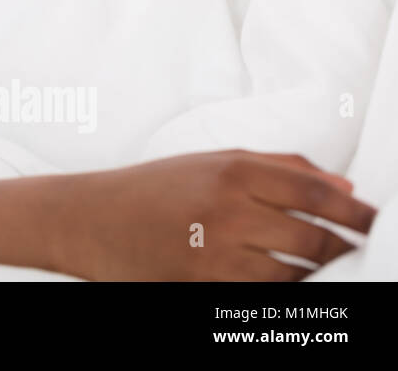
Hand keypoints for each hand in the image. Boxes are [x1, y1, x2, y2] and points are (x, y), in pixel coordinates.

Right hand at [56, 149, 377, 280]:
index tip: (375, 222)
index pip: (317, 193)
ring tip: (326, 274)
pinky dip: (280, 293)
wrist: (88, 218)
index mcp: (232, 170)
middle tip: (359, 253)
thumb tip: (341, 185)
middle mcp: (227, 208)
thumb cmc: (150, 188)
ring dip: (316, 277)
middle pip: (314, 238)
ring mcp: (215, 251)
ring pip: (294, 275)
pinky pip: (261, 296)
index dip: (357, 212)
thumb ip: (276, 167)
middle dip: (345, 250)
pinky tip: (285, 285)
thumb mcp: (209, 162)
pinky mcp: (202, 284)